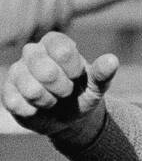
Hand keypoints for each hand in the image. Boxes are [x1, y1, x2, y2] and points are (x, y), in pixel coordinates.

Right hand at [1, 32, 117, 141]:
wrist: (68, 117)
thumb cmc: (83, 93)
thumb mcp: (97, 85)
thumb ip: (102, 73)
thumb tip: (112, 60)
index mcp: (55, 43)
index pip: (62, 50)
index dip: (72, 69)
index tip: (77, 76)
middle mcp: (32, 52)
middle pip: (46, 71)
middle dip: (62, 88)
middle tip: (66, 91)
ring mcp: (17, 71)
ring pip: (31, 89)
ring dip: (49, 101)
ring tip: (53, 99)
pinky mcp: (7, 91)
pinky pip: (18, 104)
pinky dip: (34, 111)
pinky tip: (38, 108)